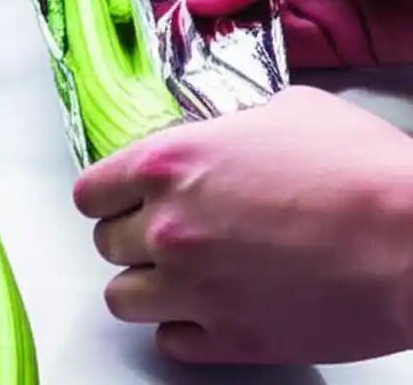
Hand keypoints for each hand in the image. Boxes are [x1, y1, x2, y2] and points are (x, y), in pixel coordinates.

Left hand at [73, 86, 412, 364]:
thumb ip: (228, 130)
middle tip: (169, 235)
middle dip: (133, 239)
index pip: (90, 192)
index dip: (108, 197)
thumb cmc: (365, 172)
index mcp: (168, 164)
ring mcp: (193, 288)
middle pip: (105, 244)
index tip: (122, 201)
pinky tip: (211, 309)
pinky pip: (170, 342)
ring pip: (123, 299)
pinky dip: (184, 329)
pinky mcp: (229, 338)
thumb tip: (220, 141)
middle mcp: (167, 227)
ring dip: (148, 287)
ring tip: (183, 276)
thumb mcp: (287, 113)